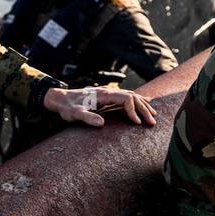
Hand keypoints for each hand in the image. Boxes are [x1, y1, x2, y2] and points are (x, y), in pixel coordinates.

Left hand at [43, 86, 157, 127]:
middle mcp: (108, 92)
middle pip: (132, 97)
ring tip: (153, 116)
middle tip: (152, 122)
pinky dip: (138, 103)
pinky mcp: (108, 97)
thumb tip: (101, 123)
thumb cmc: (67, 107)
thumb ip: (87, 118)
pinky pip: (127, 98)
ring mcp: (109, 93)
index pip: (126, 99)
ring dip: (143, 106)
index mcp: (103, 95)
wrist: (60, 98)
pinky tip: (143, 108)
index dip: (134, 110)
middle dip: (144, 109)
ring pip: (132, 96)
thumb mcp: (74, 114)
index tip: (137, 123)